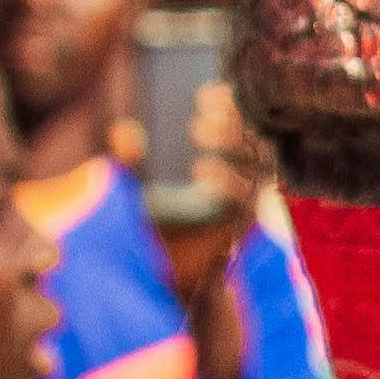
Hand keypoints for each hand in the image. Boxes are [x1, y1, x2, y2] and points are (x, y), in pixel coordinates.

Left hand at [121, 86, 261, 364]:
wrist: (174, 285)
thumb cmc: (164, 239)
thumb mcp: (141, 193)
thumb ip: (134, 164)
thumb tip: (123, 130)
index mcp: (227, 172)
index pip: (240, 129)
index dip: (230, 107)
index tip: (204, 92)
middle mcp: (244, 187)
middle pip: (253, 139)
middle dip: (230, 118)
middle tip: (199, 108)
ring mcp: (248, 207)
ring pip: (256, 162)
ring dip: (230, 140)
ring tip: (198, 129)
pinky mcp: (243, 229)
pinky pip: (246, 197)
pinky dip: (227, 180)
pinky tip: (201, 170)